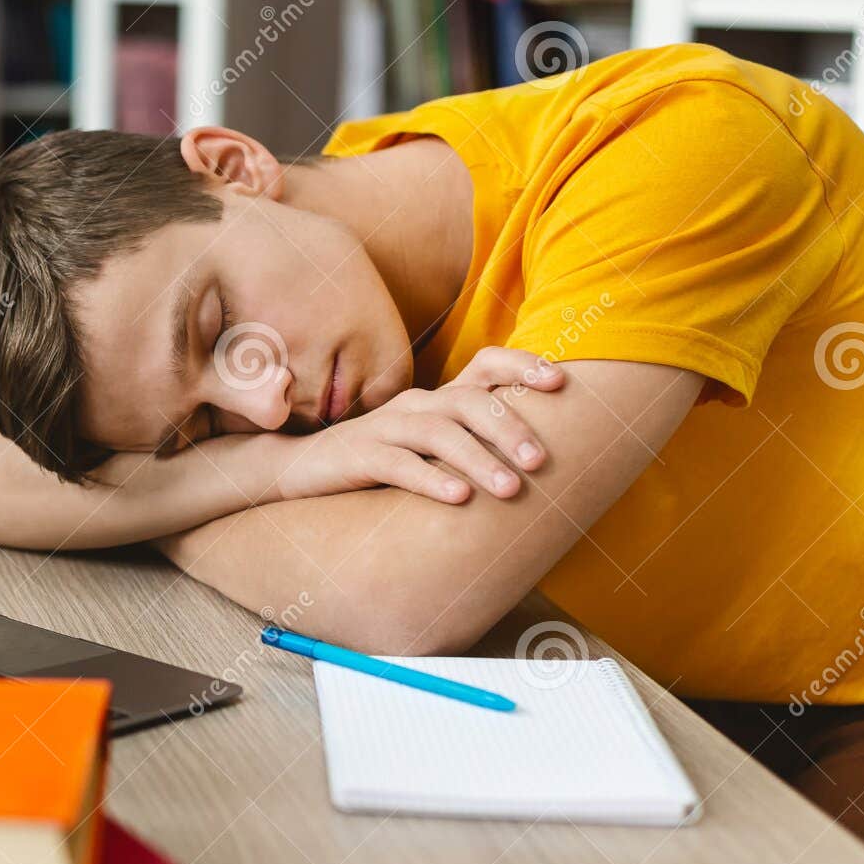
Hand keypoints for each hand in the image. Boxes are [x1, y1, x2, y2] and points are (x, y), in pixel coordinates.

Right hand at [271, 348, 564, 503]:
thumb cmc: (379, 463)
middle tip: (541, 462)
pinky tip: (459, 499)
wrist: (302, 470)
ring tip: (511, 489)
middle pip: (470, 402)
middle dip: (510, 429)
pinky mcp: (360, 457)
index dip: (523, 366)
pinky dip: (431, 480)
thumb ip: (471, 444)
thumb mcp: (428, 447)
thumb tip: (540, 459)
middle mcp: (416, 405)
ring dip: (479, 460)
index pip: (485, 364)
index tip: (561, 383)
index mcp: (438, 398)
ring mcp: (386, 428)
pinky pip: (400, 465)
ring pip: (439, 434)